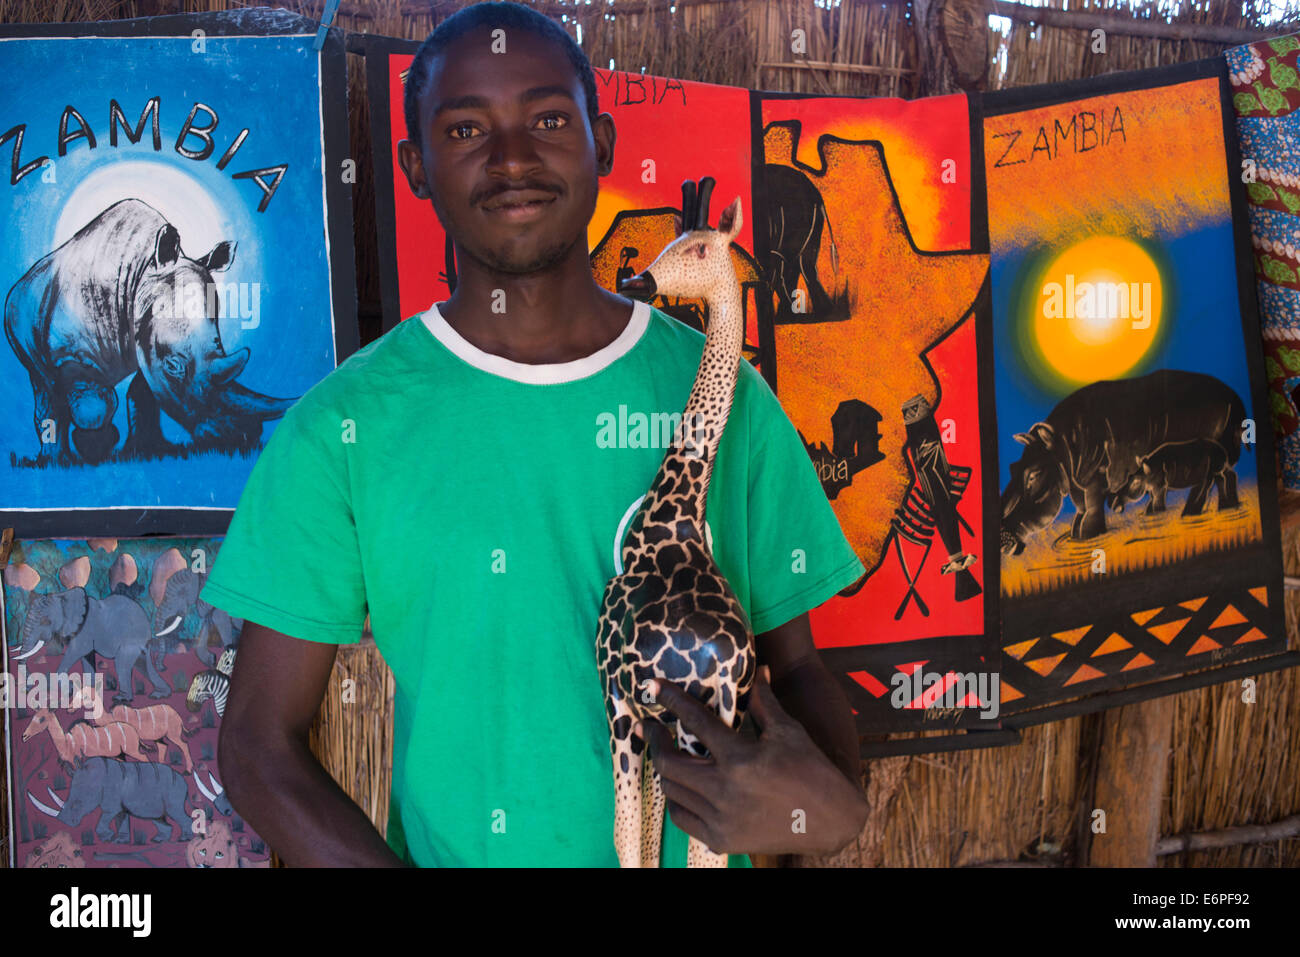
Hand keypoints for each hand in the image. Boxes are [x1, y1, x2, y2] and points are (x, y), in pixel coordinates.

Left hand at [639, 667, 867, 855]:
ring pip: (672, 791)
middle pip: (670, 762)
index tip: (654, 688)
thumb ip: (765, 701)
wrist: (831, 822)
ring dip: (665, 768)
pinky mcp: (722, 839)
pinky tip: (682, 786)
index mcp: (741, 759)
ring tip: (667, 753)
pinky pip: (683, 818)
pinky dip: (677, 800)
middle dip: (655, 740)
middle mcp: (725, 791)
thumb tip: (759, 668)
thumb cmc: (812, 770)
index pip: (696, 722)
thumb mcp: (789, 732)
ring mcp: (721, 819)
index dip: (672, 700)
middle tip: (652, 727)